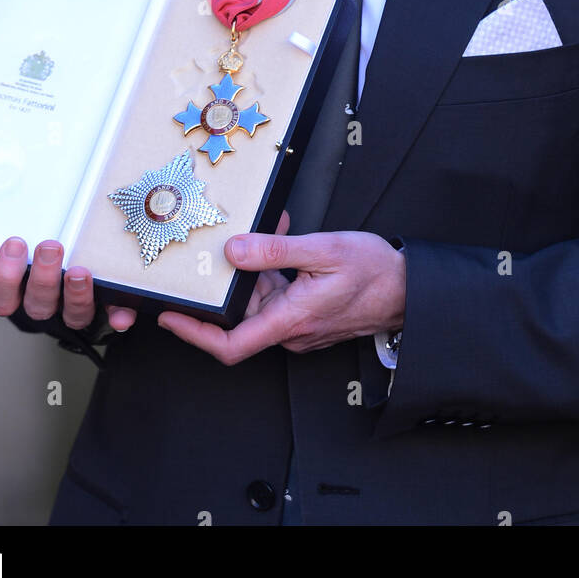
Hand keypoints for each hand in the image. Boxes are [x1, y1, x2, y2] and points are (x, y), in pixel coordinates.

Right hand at [0, 239, 135, 332]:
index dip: (7, 278)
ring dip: (77, 294)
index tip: (13, 244)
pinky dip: (118, 314)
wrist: (60, 246)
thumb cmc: (24, 248)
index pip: (3, 299)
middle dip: (44, 279)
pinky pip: (113, 315)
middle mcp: (43, 306)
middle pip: (39, 307)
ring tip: (81, 268)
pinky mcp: (105, 303)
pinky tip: (123, 310)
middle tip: (50, 246)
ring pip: (74, 315)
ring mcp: (73, 308)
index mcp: (15, 293)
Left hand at [157, 218, 405, 364]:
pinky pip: (278, 296)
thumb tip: (234, 250)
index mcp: (290, 320)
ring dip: (253, 272)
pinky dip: (272, 271)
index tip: (169, 318)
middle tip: (209, 255)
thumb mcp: (323, 250)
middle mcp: (291, 330)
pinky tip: (279, 240)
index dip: (194, 334)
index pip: (230, 344)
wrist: (409, 289)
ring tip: (258, 234)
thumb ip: (276, 250)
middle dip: (225, 285)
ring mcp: (299, 326)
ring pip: (260, 303)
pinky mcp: (307, 316)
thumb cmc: (375, 272)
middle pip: (241, 318)